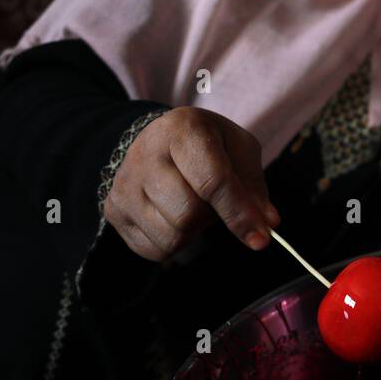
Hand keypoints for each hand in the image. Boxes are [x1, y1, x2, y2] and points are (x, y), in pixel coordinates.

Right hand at [104, 107, 278, 260]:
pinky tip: (174, 215)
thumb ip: (254, 186)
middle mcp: (145, 155)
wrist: (158, 139)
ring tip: (193, 204)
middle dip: (212, 217)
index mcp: (182, 129)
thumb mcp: (239, 149)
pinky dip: (175, 242)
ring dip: (194, 232)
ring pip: (170, 237)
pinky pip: (154, 250)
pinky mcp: (114, 211)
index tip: (261, 240)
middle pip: (188, 215)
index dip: (239, 214)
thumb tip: (267, 224)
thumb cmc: (207, 144)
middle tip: (213, 200)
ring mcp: (124, 184)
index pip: (212, 182)